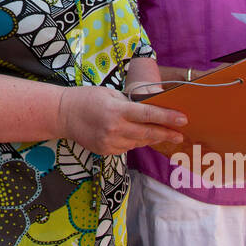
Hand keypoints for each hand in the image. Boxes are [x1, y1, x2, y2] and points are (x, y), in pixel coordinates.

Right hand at [57, 86, 186, 155]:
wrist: (63, 115)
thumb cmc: (87, 99)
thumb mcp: (110, 93)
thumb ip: (130, 103)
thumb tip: (152, 110)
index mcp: (117, 110)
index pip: (148, 115)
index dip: (167, 118)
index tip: (182, 119)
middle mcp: (114, 128)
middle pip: (147, 132)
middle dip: (166, 133)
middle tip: (180, 135)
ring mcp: (110, 142)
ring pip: (139, 142)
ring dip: (151, 137)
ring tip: (162, 134)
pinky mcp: (106, 151)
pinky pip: (127, 147)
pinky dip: (134, 141)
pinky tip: (135, 135)